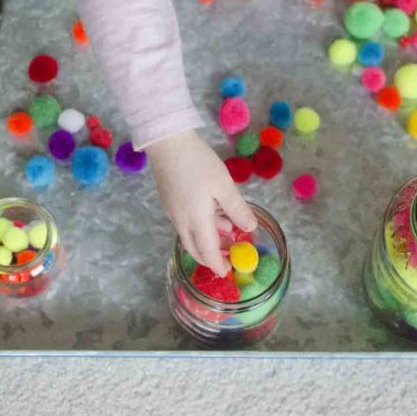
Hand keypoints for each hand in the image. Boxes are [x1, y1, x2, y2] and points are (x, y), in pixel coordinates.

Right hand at [146, 129, 257, 274]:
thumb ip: (237, 209)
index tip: (229, 272)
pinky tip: (211, 213)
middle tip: (228, 256)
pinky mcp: (168, 201)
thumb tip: (250, 228)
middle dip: (211, 256)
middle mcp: (181, 221)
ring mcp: (172, 211)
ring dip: (207, 239)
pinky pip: (185, 223)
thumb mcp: (223, 185)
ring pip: (189, 235)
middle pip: (195, 248)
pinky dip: (199, 227)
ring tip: (227, 231)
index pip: (207, 252)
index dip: (218, 264)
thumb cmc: (198, 163)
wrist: (166, 142)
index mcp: (196, 221)